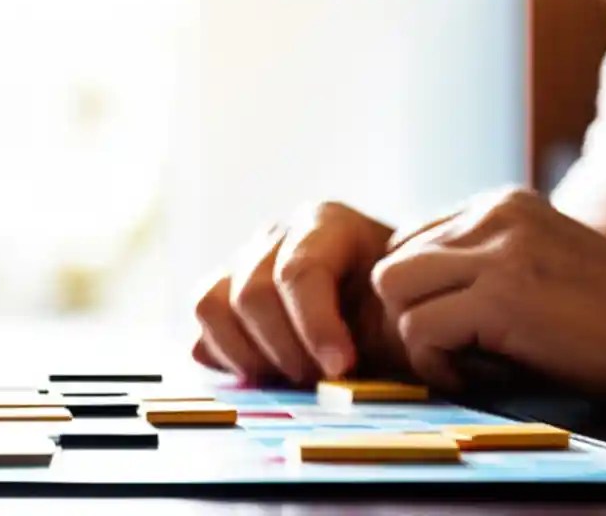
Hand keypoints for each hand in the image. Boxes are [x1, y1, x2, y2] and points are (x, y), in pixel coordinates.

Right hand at [192, 202, 399, 384]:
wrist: (391, 305)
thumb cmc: (400, 308)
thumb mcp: (405, 312)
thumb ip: (382, 330)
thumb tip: (341, 367)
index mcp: (326, 223)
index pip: (300, 272)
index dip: (316, 327)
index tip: (341, 369)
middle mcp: (276, 234)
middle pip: (252, 293)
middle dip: (286, 350)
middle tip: (321, 381)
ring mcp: (241, 261)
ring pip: (213, 305)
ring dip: (251, 357)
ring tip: (293, 380)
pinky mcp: (220, 294)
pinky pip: (200, 325)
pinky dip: (226, 358)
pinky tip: (266, 375)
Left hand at [373, 187, 605, 398]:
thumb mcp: (537, 266)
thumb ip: (478, 264)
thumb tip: (399, 296)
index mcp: (501, 205)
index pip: (408, 241)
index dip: (422, 294)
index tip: (462, 328)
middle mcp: (494, 214)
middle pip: (391, 264)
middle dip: (412, 315)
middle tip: (459, 350)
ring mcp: (498, 251)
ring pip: (393, 290)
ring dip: (420, 338)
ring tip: (473, 362)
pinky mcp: (501, 296)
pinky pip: (418, 328)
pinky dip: (438, 364)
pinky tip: (485, 376)